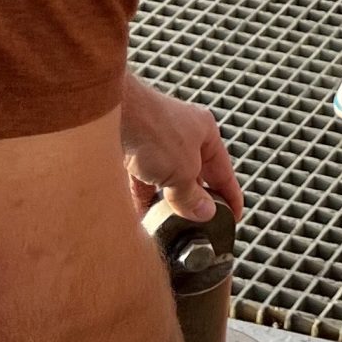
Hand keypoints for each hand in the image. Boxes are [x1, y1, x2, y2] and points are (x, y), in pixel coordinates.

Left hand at [121, 74, 241, 222]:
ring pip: (166, 180)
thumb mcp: (182, 171)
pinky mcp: (131, 151)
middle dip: (195, 201)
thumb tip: (205, 213)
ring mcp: (155, 142)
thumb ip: (193, 196)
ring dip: (167, 202)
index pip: (224, 170)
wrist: (108, 115)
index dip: (231, 196)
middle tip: (198, 226)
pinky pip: (141, 181)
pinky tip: (141, 216)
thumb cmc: (152, 129)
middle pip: (195, 175)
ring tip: (168, 225)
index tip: (233, 218)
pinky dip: (143, 199)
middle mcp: (182, 134)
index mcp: (205, 132)